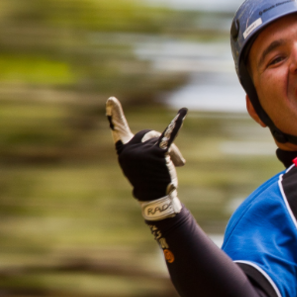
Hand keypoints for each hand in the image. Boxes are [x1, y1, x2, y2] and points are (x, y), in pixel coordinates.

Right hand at [108, 97, 187, 220]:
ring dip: (172, 151)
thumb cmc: (150, 180)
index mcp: (124, 151)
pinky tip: (183, 112)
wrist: (156, 197)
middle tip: (168, 160)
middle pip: (148, 133)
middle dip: (160, 143)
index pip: (118, 130)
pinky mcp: (157, 153)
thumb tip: (166, 136)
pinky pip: (169, 136)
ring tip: (175, 165)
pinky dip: (177, 124)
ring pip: (161, 139)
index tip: (112, 99)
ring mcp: (143, 151)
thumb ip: (146, 148)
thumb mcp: (142, 162)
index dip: (115, 116)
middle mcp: (130, 150)